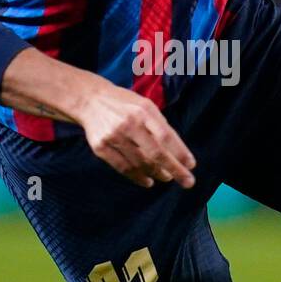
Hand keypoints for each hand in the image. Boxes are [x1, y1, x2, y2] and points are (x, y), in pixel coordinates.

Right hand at [0, 47, 195, 187]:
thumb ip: (160, 125)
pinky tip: (148, 181)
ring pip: (140, 163)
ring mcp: (113, 137)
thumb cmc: (124, 103)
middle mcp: (129, 124)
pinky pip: (123, 168)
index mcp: (143, 111)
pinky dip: (138, 177)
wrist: (89, 100)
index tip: (191, 165)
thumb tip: (178, 152)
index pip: (166, 136)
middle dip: (175, 170)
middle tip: (187, 182)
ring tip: (167, 178)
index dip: (180, 153)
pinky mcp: (101, 148)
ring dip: (157, 174)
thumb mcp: (144, 105)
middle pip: (156, 153)